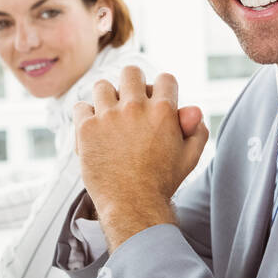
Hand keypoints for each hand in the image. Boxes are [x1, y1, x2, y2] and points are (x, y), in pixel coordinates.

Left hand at [73, 66, 208, 250]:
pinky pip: (81, 106)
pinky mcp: (86, 129)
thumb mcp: (190, 157)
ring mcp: (108, 116)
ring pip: (103, 85)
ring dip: (107, 98)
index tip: (156, 103)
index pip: (165, 79)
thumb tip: (193, 111)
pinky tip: (94, 130)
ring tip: (110, 116)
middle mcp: (135, 108)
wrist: (133, 206)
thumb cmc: (162, 182)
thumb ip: (197, 130)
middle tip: (131, 102)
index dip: (162, 89)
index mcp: (164, 111)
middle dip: (133, 83)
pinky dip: (86, 115)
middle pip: (131, 72)